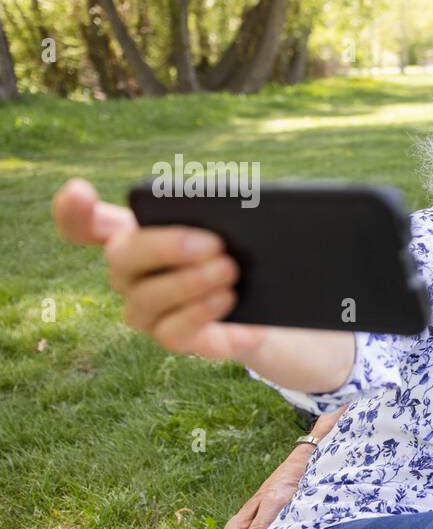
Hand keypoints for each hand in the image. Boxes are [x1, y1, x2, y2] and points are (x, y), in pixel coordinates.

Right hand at [51, 177, 265, 361]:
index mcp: (132, 235)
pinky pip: (170, 331)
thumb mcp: (232, 230)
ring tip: (229, 269)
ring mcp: (144, 309)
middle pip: (121, 256)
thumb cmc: (238, 254)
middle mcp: (128, 274)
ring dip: (190, 281)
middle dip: (166, 246)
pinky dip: (199, 311)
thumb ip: (218, 214)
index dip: (73, 211)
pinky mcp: (170, 338)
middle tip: (215, 243)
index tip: (80, 190)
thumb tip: (226, 209)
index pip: (82, 224)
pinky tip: (226, 297)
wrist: (264, 305)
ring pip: (146, 297)